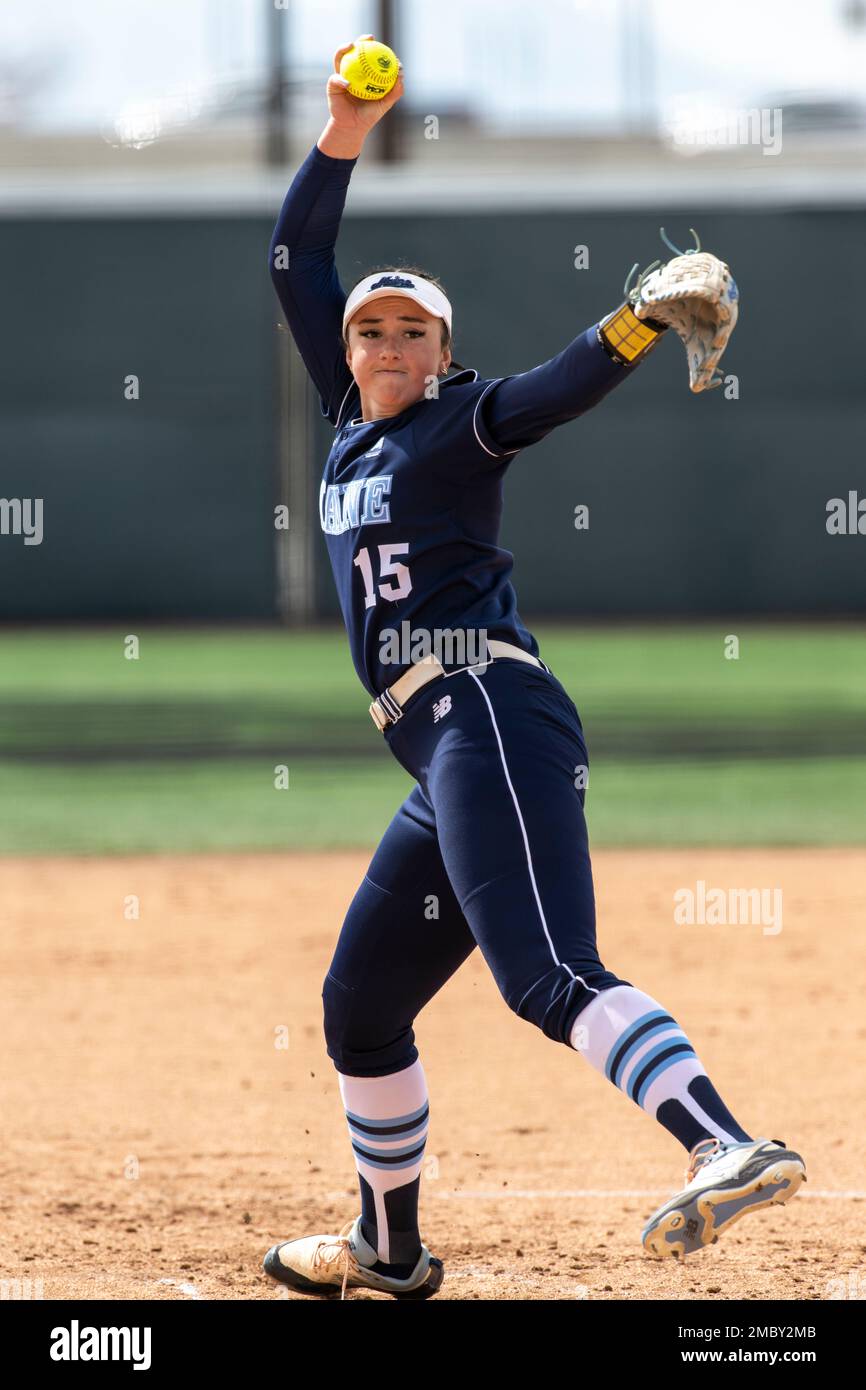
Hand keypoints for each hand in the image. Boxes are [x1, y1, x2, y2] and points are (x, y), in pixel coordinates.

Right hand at [318, 35, 403, 157]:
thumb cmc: (369, 115)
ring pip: (340, 58)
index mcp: (364, 73)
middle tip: (369, 38)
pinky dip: (341, 80)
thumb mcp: (385, 104)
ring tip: (350, 46)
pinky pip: (335, 79)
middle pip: (355, 50)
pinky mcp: (332, 84)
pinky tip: (347, 83)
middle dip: (361, 40)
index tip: (385, 46)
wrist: (352, 127)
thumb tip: (401, 73)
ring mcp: (341, 75)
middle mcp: (352, 71)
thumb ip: (395, 91)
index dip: (376, 48)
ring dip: (343, 49)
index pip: (370, 57)